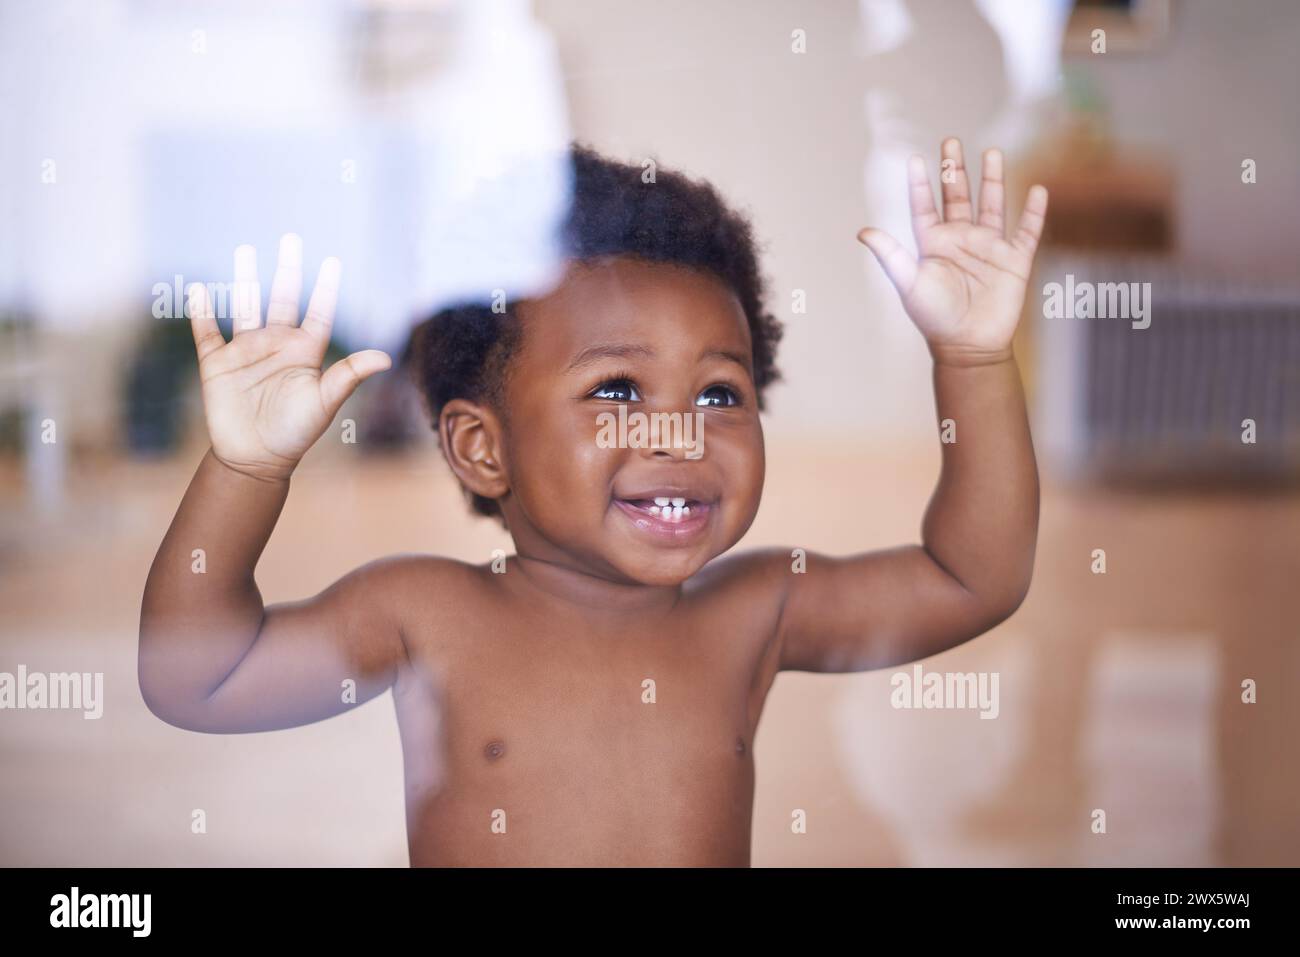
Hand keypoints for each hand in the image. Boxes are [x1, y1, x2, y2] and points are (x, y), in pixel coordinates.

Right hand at [187, 234, 390, 481]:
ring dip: (243, 280)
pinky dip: (202, 311)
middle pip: (283, 298)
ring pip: (245, 306)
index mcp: (305, 352)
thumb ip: (348, 375)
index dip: (326, 289)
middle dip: (287, 269)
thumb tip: (385, 357)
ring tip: (245, 250)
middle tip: (291, 239)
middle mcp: (277, 345)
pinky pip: (208, 331)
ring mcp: (246, 352)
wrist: (255, 459)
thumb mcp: (324, 402)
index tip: (333, 261)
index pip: (319, 312)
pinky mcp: (217, 363)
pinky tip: (199, 290)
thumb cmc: (295, 433)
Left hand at [857, 138, 1047, 365]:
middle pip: (957, 196)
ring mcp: (988, 247)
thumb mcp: (909, 284)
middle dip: (955, 169)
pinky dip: (1034, 212)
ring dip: (992, 180)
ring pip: (992, 204)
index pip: (924, 206)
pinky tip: (1037, 189)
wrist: (968, 347)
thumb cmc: (934, 318)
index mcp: (933, 244)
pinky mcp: (1014, 260)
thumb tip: (863, 231)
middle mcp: (960, 240)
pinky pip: (1027, 231)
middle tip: (951, 140)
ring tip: (992, 151)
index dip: (921, 184)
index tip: (916, 158)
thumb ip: (891, 255)